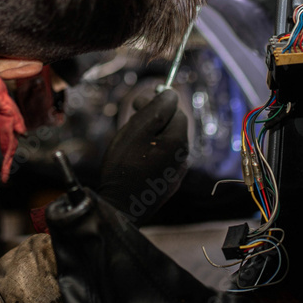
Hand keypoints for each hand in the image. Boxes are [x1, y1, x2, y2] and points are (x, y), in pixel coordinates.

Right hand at [98, 88, 188, 225]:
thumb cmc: (124, 166)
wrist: (119, 208)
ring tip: (131, 139)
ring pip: (167, 143)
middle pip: (173, 127)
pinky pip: (163, 160)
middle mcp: (183, 158)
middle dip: (155, 118)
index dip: (157, 102)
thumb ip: (156, 109)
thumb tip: (171, 94)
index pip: (176, 111)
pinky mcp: (168, 185)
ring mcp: (176, 174)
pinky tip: (135, 159)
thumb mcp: (137, 130)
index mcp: (179, 143)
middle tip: (132, 117)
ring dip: (152, 135)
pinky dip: (151, 152)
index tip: (136, 103)